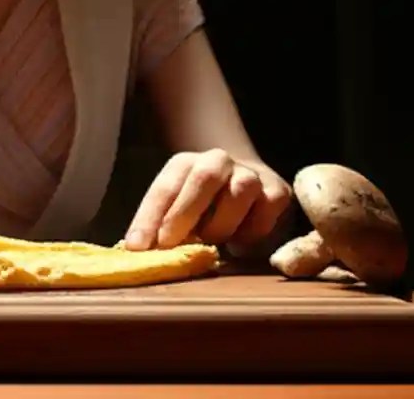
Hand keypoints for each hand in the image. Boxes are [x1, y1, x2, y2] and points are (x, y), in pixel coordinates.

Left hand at [123, 148, 291, 250]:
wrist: (244, 181)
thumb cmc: (200, 206)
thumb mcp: (175, 210)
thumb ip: (158, 228)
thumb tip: (137, 253)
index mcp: (185, 163)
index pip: (165, 187)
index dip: (149, 218)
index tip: (137, 247)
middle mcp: (218, 160)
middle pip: (203, 178)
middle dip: (184, 214)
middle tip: (170, 245)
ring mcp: (250, 173)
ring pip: (239, 192)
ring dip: (221, 225)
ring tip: (211, 245)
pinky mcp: (277, 190)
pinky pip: (266, 210)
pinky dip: (251, 232)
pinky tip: (239, 244)